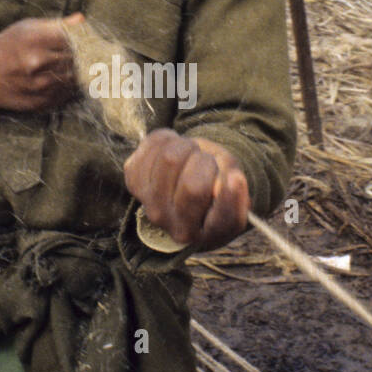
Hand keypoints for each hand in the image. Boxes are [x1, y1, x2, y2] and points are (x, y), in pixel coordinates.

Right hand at [0, 12, 84, 120]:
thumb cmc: (6, 47)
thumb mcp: (26, 28)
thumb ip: (57, 25)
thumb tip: (82, 20)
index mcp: (35, 38)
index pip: (76, 38)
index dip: (84, 39)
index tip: (85, 40)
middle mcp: (38, 62)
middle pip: (78, 58)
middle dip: (81, 56)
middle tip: (79, 53)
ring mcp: (40, 85)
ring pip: (75, 77)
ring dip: (74, 72)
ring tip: (63, 65)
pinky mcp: (42, 102)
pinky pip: (67, 93)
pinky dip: (67, 86)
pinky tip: (55, 79)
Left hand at [123, 128, 249, 251]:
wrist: (186, 189)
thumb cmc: (216, 190)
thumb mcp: (234, 196)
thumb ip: (235, 191)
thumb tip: (232, 180)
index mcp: (201, 234)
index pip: (218, 217)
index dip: (231, 196)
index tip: (237, 177)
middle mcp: (170, 224)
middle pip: (193, 186)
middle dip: (208, 163)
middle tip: (208, 161)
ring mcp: (148, 203)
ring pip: (170, 158)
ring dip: (188, 146)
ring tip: (192, 154)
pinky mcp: (133, 179)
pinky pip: (155, 144)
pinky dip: (170, 138)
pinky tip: (175, 148)